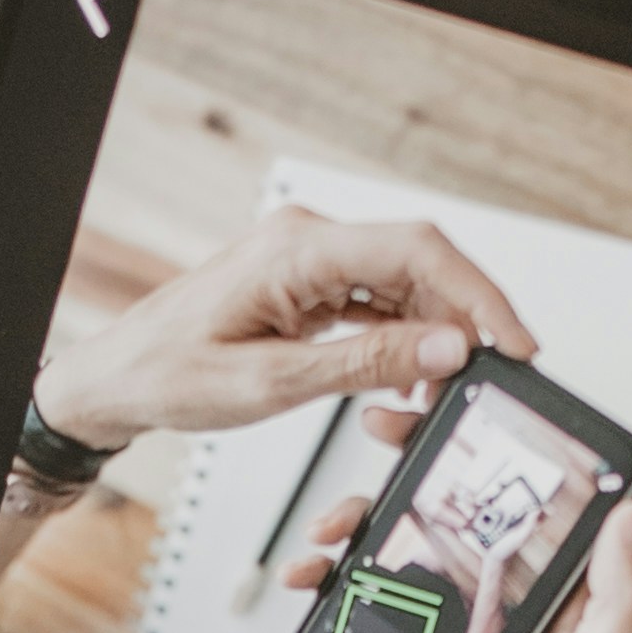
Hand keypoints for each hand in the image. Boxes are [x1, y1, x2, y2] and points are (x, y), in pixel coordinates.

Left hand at [33, 206, 530, 460]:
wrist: (117, 380)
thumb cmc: (170, 376)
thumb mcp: (272, 383)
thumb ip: (367, 362)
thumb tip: (448, 347)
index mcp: (298, 250)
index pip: (417, 250)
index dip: (479, 294)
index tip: (514, 341)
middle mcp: (308, 243)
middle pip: (420, 263)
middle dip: (465, 319)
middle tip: (490, 376)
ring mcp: (309, 263)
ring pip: (404, 285)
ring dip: (435, 335)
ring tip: (442, 390)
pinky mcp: (307, 287)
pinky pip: (376, 302)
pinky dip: (403, 339)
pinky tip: (410, 377)